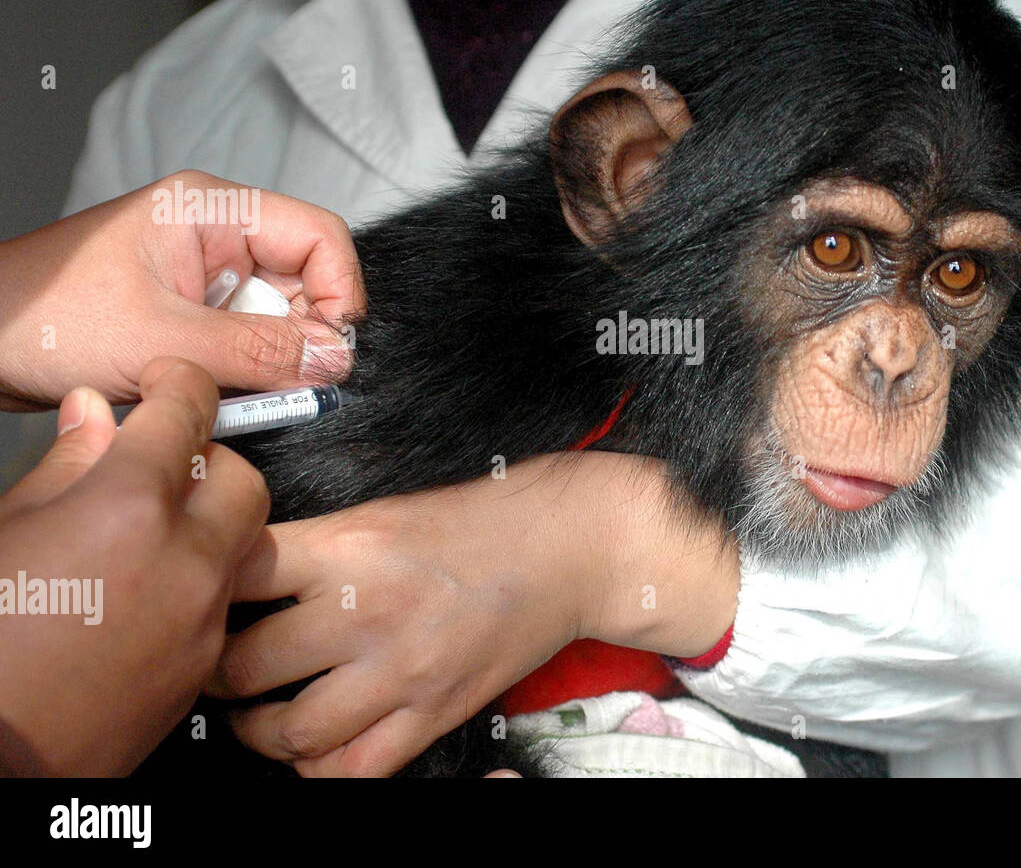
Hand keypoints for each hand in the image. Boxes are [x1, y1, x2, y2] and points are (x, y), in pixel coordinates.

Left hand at [0, 170, 363, 409]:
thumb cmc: (43, 319)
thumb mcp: (162, 340)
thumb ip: (257, 351)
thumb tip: (335, 361)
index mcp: (212, 210)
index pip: (319, 236)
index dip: (339, 293)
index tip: (333, 353)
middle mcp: (215, 235)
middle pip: (304, 281)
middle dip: (301, 338)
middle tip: (283, 388)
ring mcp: (203, 275)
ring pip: (278, 318)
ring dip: (268, 363)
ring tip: (232, 394)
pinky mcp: (192, 312)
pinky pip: (246, 341)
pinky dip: (243, 374)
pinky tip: (216, 393)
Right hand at [0, 357, 268, 774]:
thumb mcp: (3, 532)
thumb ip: (63, 465)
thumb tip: (92, 416)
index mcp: (129, 508)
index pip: (187, 412)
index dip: (179, 382)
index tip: (169, 380)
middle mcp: (187, 557)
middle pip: (243, 476)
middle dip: (211, 457)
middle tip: (163, 464)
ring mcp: (203, 615)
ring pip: (243, 538)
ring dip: (211, 519)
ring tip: (151, 528)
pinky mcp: (203, 665)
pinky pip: (224, 597)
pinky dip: (200, 576)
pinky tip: (146, 587)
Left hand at [207, 452, 738, 775]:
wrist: (566, 548)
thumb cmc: (479, 521)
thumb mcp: (383, 510)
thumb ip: (314, 546)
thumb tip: (241, 572)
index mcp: (348, 546)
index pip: (235, 576)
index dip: (198, 592)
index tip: (193, 601)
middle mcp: (366, 610)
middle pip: (244, 666)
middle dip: (216, 674)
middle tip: (216, 668)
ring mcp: (400, 670)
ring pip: (288, 732)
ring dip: (257, 731)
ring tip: (256, 715)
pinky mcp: (432, 713)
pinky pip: (353, 769)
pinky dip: (319, 768)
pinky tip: (315, 746)